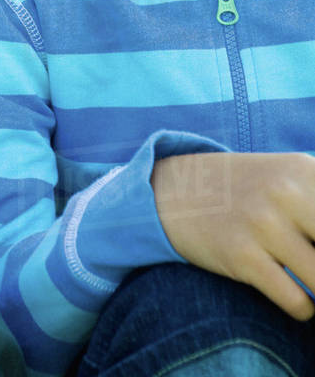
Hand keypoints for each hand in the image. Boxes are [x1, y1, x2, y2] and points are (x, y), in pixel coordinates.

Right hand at [152, 151, 314, 319]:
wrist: (176, 191)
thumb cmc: (246, 190)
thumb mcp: (289, 177)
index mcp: (305, 169)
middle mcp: (287, 192)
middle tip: (313, 263)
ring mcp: (263, 224)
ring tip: (309, 280)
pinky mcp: (242, 255)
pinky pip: (298, 302)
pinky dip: (304, 308)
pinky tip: (293, 293)